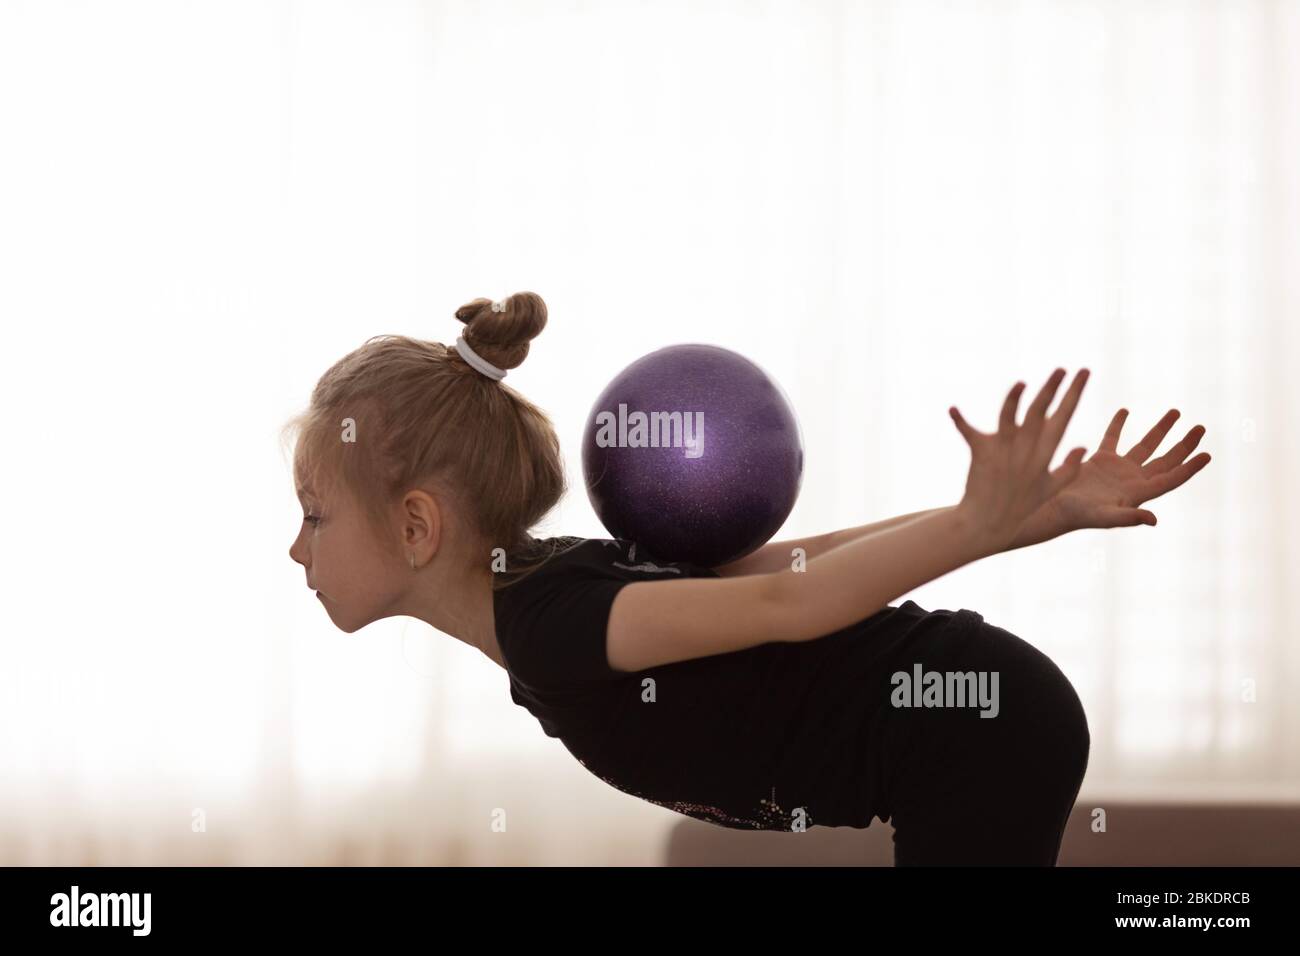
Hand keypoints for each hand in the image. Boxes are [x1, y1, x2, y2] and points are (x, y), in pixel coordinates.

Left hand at [949, 368, 1089, 550]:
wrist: (988, 524)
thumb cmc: (1021, 507)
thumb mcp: (1050, 489)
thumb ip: (1069, 469)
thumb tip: (1083, 446)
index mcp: (1044, 455)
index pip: (1063, 418)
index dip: (1073, 394)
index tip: (1083, 373)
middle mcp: (1025, 450)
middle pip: (1039, 412)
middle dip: (1052, 388)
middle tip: (1062, 368)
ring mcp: (1003, 451)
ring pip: (1009, 417)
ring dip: (1014, 398)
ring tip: (1021, 383)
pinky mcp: (981, 454)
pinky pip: (969, 433)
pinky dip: (960, 422)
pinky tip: (953, 409)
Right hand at [1011, 407, 1211, 547]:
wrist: (1053, 509)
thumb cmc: (1078, 517)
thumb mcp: (1104, 517)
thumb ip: (1129, 517)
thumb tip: (1153, 519)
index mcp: (1138, 493)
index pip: (1171, 478)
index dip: (1190, 467)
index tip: (1207, 454)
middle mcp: (1133, 480)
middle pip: (1166, 459)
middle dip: (1184, 444)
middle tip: (1201, 428)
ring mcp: (1118, 469)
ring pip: (1145, 445)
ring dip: (1161, 429)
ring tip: (1176, 412)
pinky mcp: (1100, 460)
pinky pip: (1113, 438)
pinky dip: (1118, 424)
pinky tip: (1126, 411)